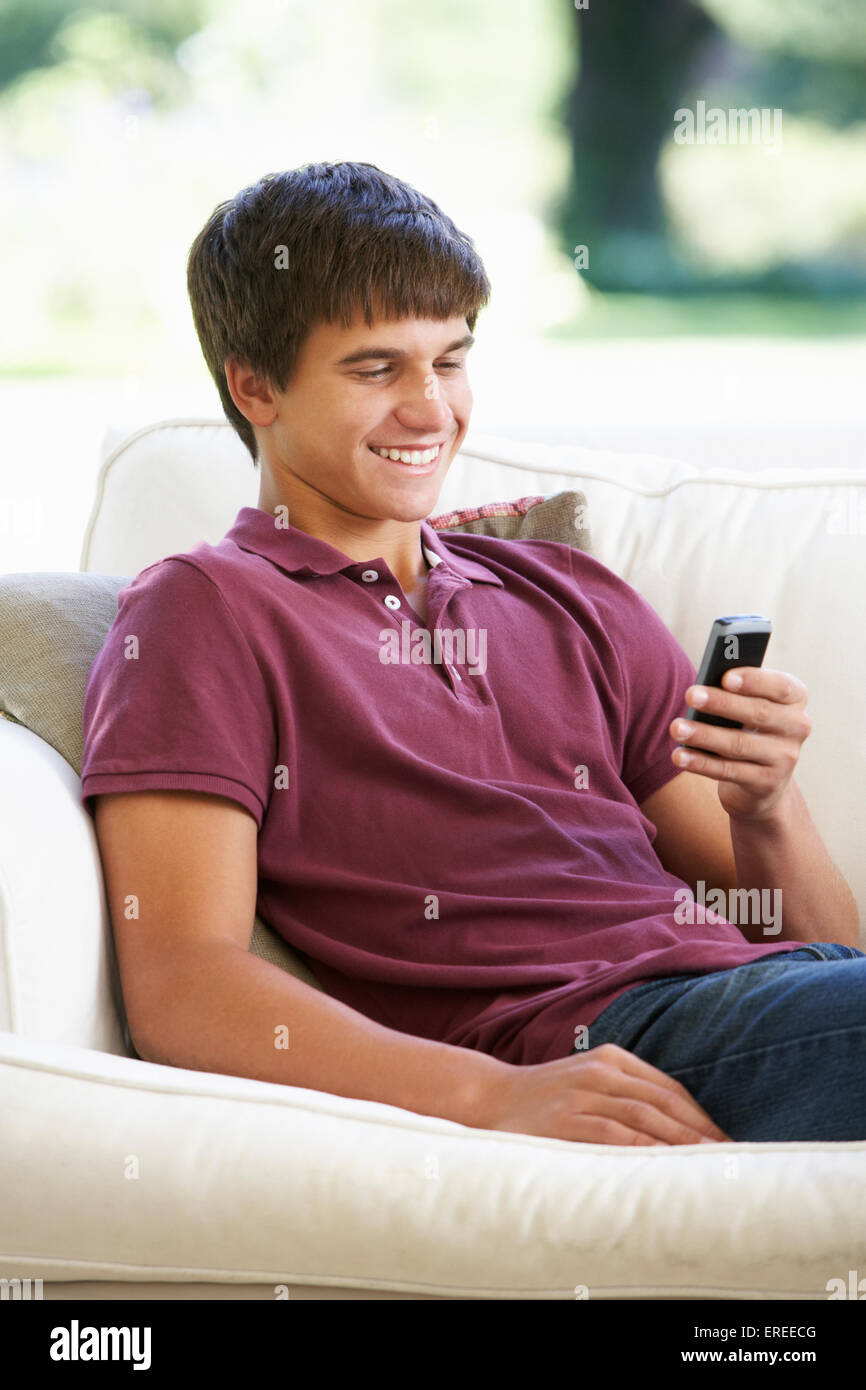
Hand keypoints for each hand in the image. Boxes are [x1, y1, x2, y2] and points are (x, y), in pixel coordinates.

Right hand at [478, 1044, 730, 1145]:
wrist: (489, 1097)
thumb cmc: (546, 1098)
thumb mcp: (587, 1081)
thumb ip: (625, 1094)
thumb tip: (677, 1131)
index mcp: (611, 1059)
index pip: (669, 1089)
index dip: (701, 1116)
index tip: (727, 1141)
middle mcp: (601, 1071)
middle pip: (664, 1103)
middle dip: (701, 1133)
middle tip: (731, 1159)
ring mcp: (582, 1094)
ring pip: (645, 1118)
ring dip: (681, 1143)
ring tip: (708, 1166)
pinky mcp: (566, 1120)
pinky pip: (614, 1135)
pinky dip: (644, 1149)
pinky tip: (665, 1165)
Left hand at [669, 667, 811, 823]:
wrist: (763, 783)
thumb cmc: (749, 729)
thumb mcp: (750, 707)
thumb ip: (736, 694)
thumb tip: (703, 688)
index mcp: (795, 699)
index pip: (781, 686)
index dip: (754, 680)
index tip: (726, 677)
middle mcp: (797, 727)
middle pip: (758, 713)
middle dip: (721, 703)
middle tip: (690, 694)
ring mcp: (785, 758)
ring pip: (739, 744)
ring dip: (704, 735)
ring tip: (677, 727)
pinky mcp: (767, 784)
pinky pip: (729, 771)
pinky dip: (701, 763)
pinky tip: (680, 755)